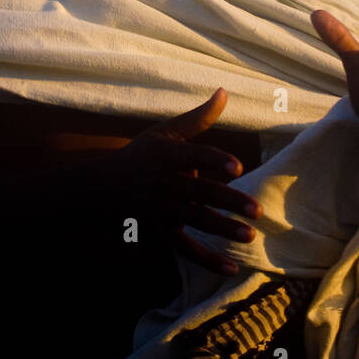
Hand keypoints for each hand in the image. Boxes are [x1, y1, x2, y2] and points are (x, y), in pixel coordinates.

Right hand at [99, 88, 259, 275]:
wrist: (102, 188)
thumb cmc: (141, 155)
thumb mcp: (165, 134)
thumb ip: (198, 118)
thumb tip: (225, 91)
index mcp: (167, 155)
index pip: (195, 156)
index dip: (215, 161)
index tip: (238, 168)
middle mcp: (164, 182)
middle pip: (200, 192)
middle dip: (228, 201)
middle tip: (256, 210)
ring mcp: (162, 209)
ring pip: (195, 220)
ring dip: (223, 229)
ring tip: (250, 236)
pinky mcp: (161, 231)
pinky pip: (185, 249)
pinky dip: (207, 260)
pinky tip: (232, 267)